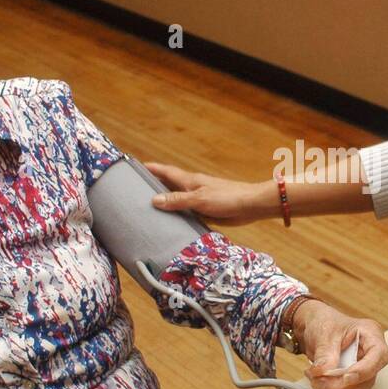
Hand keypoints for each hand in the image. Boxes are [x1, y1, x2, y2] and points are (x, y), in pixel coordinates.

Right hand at [146, 162, 275, 225]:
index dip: (153, 169)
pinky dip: (177, 214)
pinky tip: (171, 222)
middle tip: (137, 190)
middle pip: (169, 185)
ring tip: (148, 208)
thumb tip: (154, 199)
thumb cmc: (227, 198)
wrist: (251, 206)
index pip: (167, 172)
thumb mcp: (199, 199)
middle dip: (154, 185)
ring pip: (177, 199)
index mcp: (190, 181)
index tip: (138, 166)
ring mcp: (199, 200)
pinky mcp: (206, 211)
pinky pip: (186, 212)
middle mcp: (192, 189)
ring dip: (165, 201)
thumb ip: (178, 200)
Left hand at [293, 300, 387, 388]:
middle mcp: (370, 353)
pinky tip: (318, 381)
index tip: (346, 377)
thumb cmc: (324, 322)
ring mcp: (362, 368)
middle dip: (343, 384)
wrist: (313, 327)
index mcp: (370, 334)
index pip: (378, 355)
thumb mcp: (324, 333)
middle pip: (368, 378)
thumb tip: (325, 372)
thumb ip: (325, 354)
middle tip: (321, 380)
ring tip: (315, 378)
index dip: (364, 370)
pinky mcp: (352, 379)